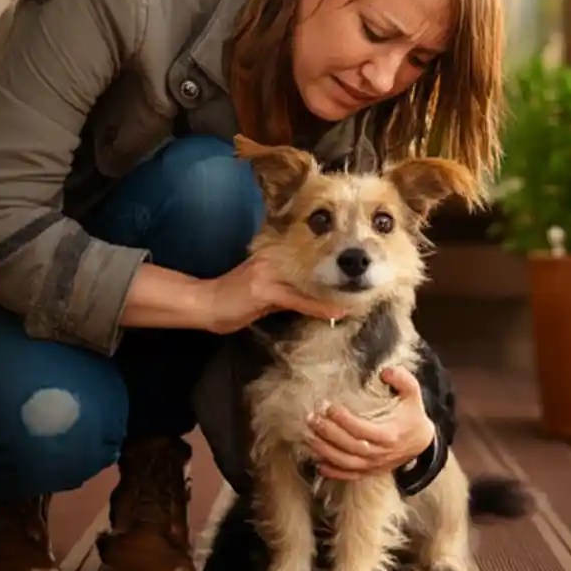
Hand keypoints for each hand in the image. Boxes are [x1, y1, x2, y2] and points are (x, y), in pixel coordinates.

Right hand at [201, 252, 348, 333]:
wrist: (203, 304)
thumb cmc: (233, 302)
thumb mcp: (266, 295)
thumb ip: (290, 294)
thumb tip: (315, 300)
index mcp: (275, 258)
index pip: (310, 261)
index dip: (335, 267)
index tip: (358, 273)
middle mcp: (274, 260)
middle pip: (315, 268)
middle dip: (341, 276)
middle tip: (367, 282)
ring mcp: (269, 273)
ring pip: (311, 283)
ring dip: (335, 291)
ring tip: (359, 296)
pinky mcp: (264, 290)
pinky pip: (298, 299)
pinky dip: (319, 307)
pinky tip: (336, 312)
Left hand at [306, 367, 435, 479]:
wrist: (422, 443)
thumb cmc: (413, 416)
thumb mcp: (413, 394)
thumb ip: (403, 379)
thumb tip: (386, 371)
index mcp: (390, 434)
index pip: (361, 429)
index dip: (343, 420)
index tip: (328, 407)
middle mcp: (381, 453)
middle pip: (349, 446)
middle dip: (328, 433)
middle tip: (312, 419)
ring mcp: (374, 465)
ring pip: (346, 462)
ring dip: (325, 451)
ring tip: (309, 437)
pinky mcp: (370, 472)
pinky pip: (349, 476)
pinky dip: (333, 472)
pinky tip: (318, 464)